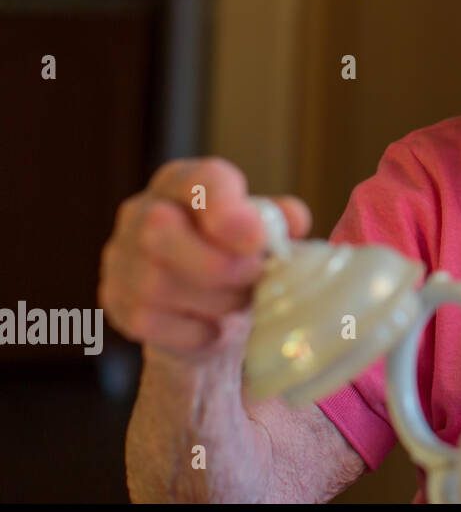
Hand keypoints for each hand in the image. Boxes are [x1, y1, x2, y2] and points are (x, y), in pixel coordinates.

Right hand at [99, 158, 310, 364]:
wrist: (211, 312)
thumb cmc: (240, 258)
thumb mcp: (265, 233)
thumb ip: (279, 222)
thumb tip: (293, 219)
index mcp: (185, 182)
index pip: (199, 180)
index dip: (225, 208)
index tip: (254, 239)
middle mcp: (142, 212)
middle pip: (159, 229)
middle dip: (219, 264)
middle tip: (255, 278)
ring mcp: (122, 259)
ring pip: (158, 283)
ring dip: (215, 300)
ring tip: (239, 301)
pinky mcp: (116, 303)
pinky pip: (151, 322)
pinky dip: (194, 331)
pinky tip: (213, 327)